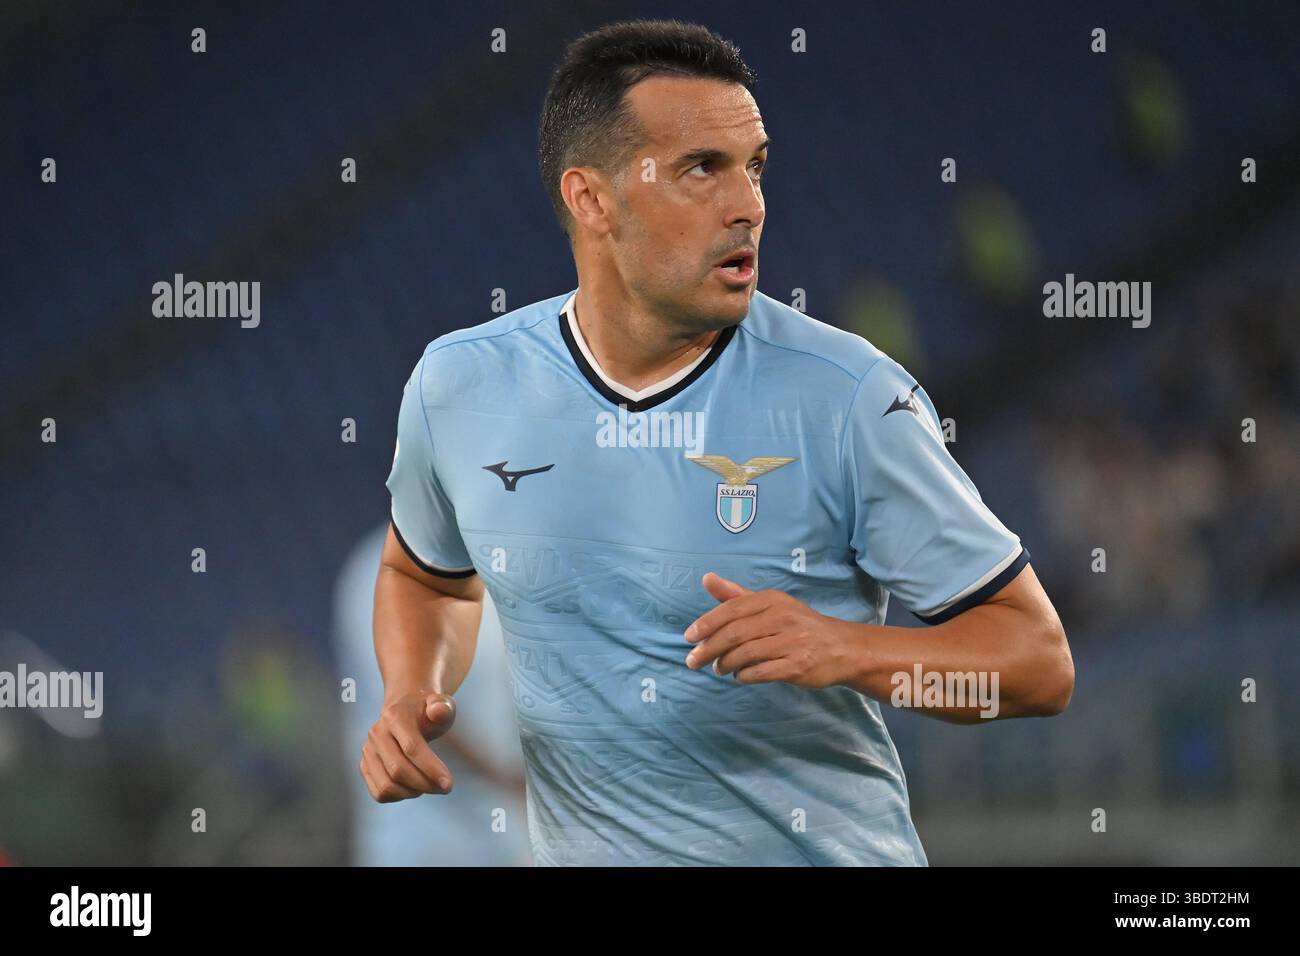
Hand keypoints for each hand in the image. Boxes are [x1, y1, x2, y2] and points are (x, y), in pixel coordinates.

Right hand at [360, 691, 456, 802]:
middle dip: (425, 784)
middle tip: (445, 788)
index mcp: (395, 716)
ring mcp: (368, 751)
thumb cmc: (428, 710)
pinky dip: (399, 796)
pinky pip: (379, 792)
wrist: (405, 707)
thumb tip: (438, 710)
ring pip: (386, 786)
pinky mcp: (365, 766)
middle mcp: (377, 734)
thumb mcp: (441, 704)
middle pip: (398, 770)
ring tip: (430, 785)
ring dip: (412, 792)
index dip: (431, 769)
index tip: (448, 784)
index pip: (411, 748)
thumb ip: (443, 707)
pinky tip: (415, 788)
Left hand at [683, 573, 852, 687]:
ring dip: (724, 664)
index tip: (688, 637)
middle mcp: (782, 618)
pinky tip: (739, 675)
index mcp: (772, 600)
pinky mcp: (797, 666)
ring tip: (718, 668)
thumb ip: (736, 595)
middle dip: (708, 648)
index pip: (731, 609)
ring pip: (745, 654)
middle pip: (734, 634)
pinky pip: (761, 672)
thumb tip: (707, 578)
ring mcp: (791, 642)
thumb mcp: (770, 605)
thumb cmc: (798, 625)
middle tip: (693, 661)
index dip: (706, 624)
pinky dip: (744, 675)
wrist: (841, 648)